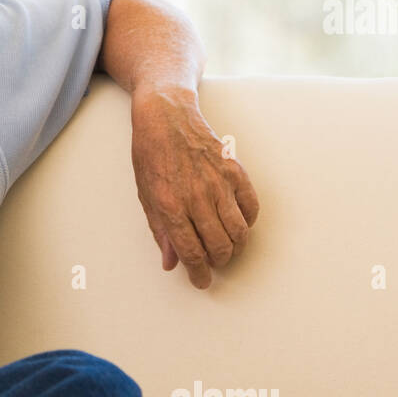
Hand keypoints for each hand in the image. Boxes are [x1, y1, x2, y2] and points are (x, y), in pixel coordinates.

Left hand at [130, 85, 259, 288]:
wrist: (166, 116)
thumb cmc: (150, 154)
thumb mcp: (145, 195)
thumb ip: (160, 231)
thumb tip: (171, 262)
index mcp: (170, 205)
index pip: (191, 252)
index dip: (199, 273)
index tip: (201, 281)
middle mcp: (197, 196)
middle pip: (219, 246)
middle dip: (218, 262)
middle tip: (213, 262)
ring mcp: (219, 182)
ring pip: (238, 231)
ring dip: (235, 247)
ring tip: (227, 248)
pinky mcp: (234, 170)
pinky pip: (251, 207)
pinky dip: (248, 222)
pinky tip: (238, 224)